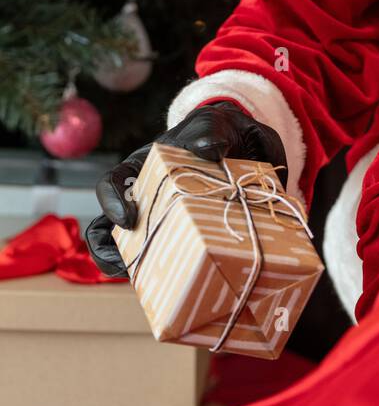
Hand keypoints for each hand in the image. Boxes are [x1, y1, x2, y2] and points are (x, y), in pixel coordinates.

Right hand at [85, 100, 287, 277]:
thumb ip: (209, 131)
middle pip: (110, 227)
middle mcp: (145, 198)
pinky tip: (183, 281)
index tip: (128, 218)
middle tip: (124, 264)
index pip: (112, 184)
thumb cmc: (217, 132)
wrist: (243, 147)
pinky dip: (168, 273)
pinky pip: (166, 259)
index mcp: (142, 168)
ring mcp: (162, 220)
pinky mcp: (183, 237)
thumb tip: (210, 149)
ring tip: (142, 281)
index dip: (111, 202)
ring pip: (132, 249)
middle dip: (110, 248)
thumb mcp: (213, 124)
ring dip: (132, 266)